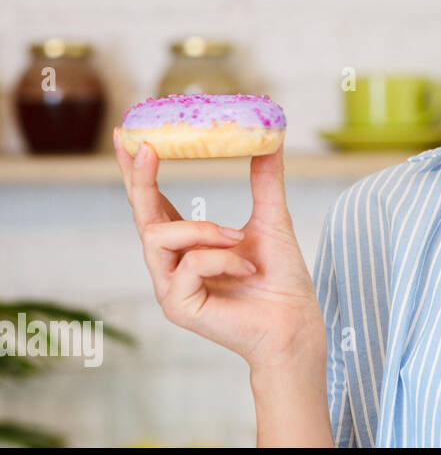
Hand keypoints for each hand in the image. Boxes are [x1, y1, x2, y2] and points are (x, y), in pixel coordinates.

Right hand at [113, 127, 324, 371]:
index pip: (153, 203)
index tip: (129, 134)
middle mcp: (170, 264)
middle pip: (141, 215)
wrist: (295, 320)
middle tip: (149, 146)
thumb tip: (269, 140)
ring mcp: (169, 286)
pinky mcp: (177, 305)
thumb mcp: (273, 219)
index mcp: (187, 244)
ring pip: (159, 237)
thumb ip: (265, 181)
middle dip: (141, 179)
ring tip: (239, 239)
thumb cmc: (280, 277)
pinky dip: (222, 259)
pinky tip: (246, 268)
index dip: (139, 171)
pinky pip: (189, 264)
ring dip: (202, 230)